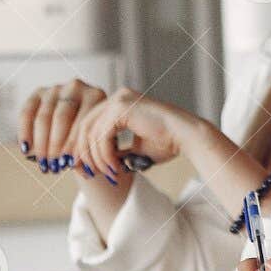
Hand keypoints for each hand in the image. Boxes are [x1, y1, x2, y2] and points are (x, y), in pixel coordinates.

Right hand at [19, 79, 106, 175]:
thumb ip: (92, 148)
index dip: (74, 145)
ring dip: (41, 144)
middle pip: (61, 118)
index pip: (82, 121)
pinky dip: (25, 132)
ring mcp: (56, 88)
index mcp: (96, 94)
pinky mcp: (38, 92)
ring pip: (43, 117)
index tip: (68, 165)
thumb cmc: (94, 131)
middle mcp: (76, 87)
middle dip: (56, 145)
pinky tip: (25, 150)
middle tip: (54, 167)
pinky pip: (27, 113)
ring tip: (43, 164)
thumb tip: (83, 170)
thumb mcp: (98, 135)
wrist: (82, 115)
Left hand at [75, 87, 195, 179]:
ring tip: (108, 172)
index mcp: (119, 104)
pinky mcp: (122, 107)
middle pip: (84, 127)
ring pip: (90, 132)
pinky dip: (104, 154)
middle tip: (88, 173)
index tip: (84, 167)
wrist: (187, 136)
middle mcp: (117, 98)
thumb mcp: (134, 150)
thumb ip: (115, 153)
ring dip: (96, 157)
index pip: (89, 125)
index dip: (83, 148)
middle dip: (84, 153)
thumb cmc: (168, 143)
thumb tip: (96, 165)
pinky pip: (101, 134)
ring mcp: (119, 99)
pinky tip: (114, 165)